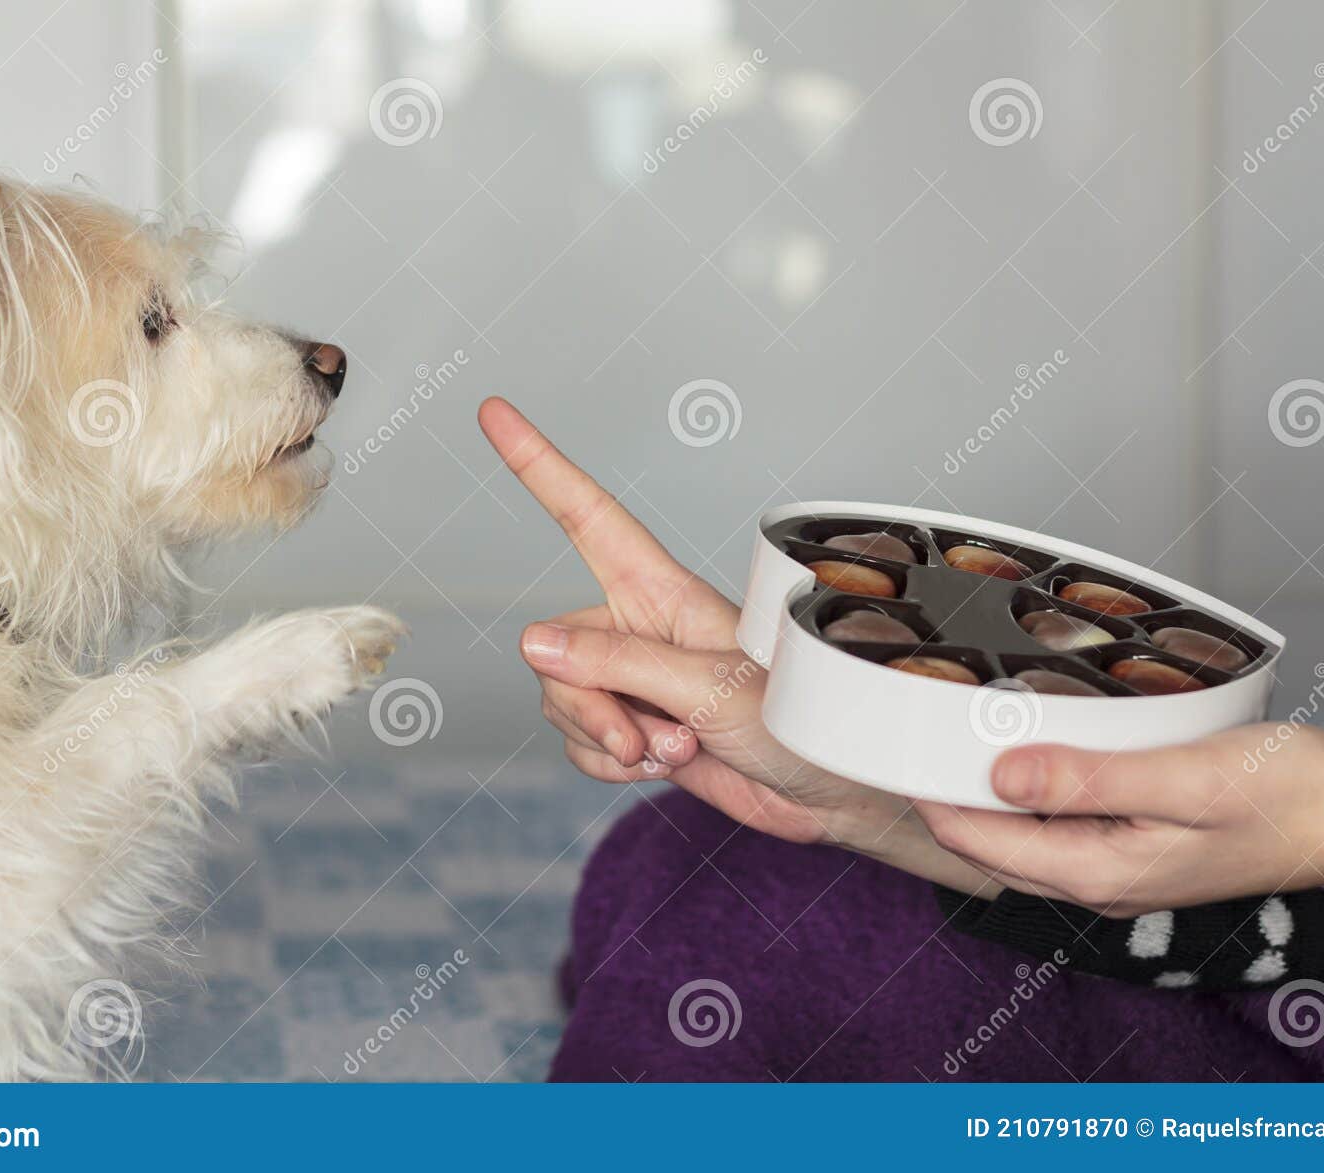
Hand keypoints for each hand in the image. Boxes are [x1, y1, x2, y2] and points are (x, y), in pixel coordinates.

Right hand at [477, 397, 922, 850]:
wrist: (828, 794)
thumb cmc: (799, 721)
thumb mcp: (709, 688)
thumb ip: (618, 664)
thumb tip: (533, 643)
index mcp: (662, 591)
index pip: (588, 516)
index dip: (539, 464)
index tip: (495, 413)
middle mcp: (638, 628)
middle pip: (554, 648)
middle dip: (586, 703)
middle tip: (642, 736)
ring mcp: (633, 681)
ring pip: (561, 701)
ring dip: (607, 740)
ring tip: (675, 749)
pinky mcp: (633, 729)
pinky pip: (579, 744)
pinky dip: (611, 766)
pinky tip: (662, 767)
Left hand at [916, 722, 1323, 915]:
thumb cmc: (1286, 797)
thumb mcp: (1183, 780)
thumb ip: (1088, 780)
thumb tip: (1002, 776)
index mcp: (1100, 871)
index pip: (982, 842)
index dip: (932, 800)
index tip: (895, 757)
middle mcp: (1099, 882)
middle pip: (993, 847)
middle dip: (947, 802)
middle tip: (908, 745)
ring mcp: (1116, 870)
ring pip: (1023, 840)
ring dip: (985, 801)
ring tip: (950, 747)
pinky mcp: (1134, 850)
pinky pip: (1058, 831)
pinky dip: (1029, 799)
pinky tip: (1026, 761)